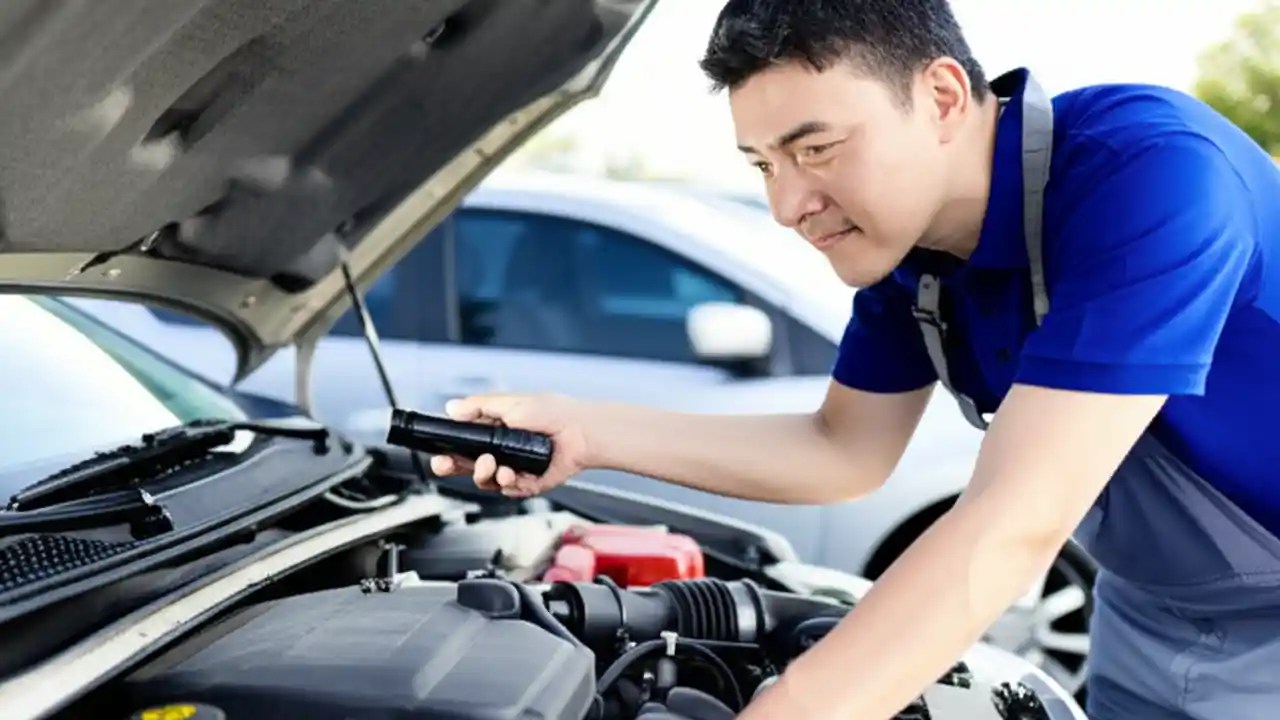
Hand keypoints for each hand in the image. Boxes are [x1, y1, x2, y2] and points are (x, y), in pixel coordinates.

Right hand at [428, 392, 593, 497]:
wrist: (581, 431)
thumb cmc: (553, 412)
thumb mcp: (511, 402)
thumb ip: (479, 406)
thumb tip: (452, 407)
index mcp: (493, 431)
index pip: (462, 444)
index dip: (448, 451)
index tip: (439, 454)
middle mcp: (501, 451)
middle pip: (467, 466)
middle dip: (454, 466)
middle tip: (449, 463)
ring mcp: (513, 468)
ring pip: (486, 481)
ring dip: (482, 474)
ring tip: (491, 463)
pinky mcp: (528, 483)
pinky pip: (509, 490)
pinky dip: (507, 483)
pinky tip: (510, 473)